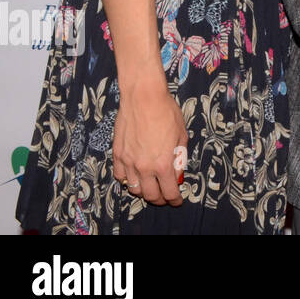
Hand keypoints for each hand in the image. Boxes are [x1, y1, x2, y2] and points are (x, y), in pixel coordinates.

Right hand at [112, 81, 187, 206]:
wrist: (143, 97)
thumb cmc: (166, 112)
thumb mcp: (181, 136)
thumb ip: (178, 158)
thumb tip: (176, 174)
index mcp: (163, 163)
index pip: (169, 192)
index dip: (174, 200)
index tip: (177, 201)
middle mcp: (144, 167)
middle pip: (150, 196)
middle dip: (160, 199)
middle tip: (166, 196)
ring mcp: (128, 161)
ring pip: (134, 189)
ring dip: (144, 191)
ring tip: (151, 186)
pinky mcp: (117, 154)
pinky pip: (121, 176)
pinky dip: (128, 180)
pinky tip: (135, 175)